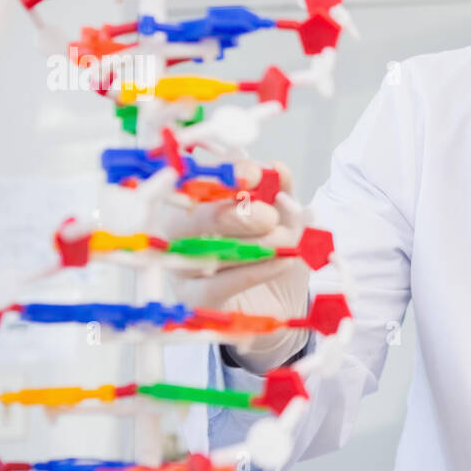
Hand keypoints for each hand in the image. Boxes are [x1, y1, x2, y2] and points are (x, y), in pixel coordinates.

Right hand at [161, 159, 309, 372]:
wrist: (283, 302)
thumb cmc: (275, 255)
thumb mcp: (286, 220)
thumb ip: (280, 194)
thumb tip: (276, 169)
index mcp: (201, 205)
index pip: (202, 183)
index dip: (227, 176)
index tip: (256, 176)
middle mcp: (183, 234)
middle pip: (189, 219)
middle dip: (232, 214)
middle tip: (268, 218)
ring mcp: (183, 268)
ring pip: (203, 253)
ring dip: (252, 246)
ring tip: (285, 243)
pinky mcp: (194, 300)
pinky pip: (215, 286)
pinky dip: (251, 272)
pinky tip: (280, 263)